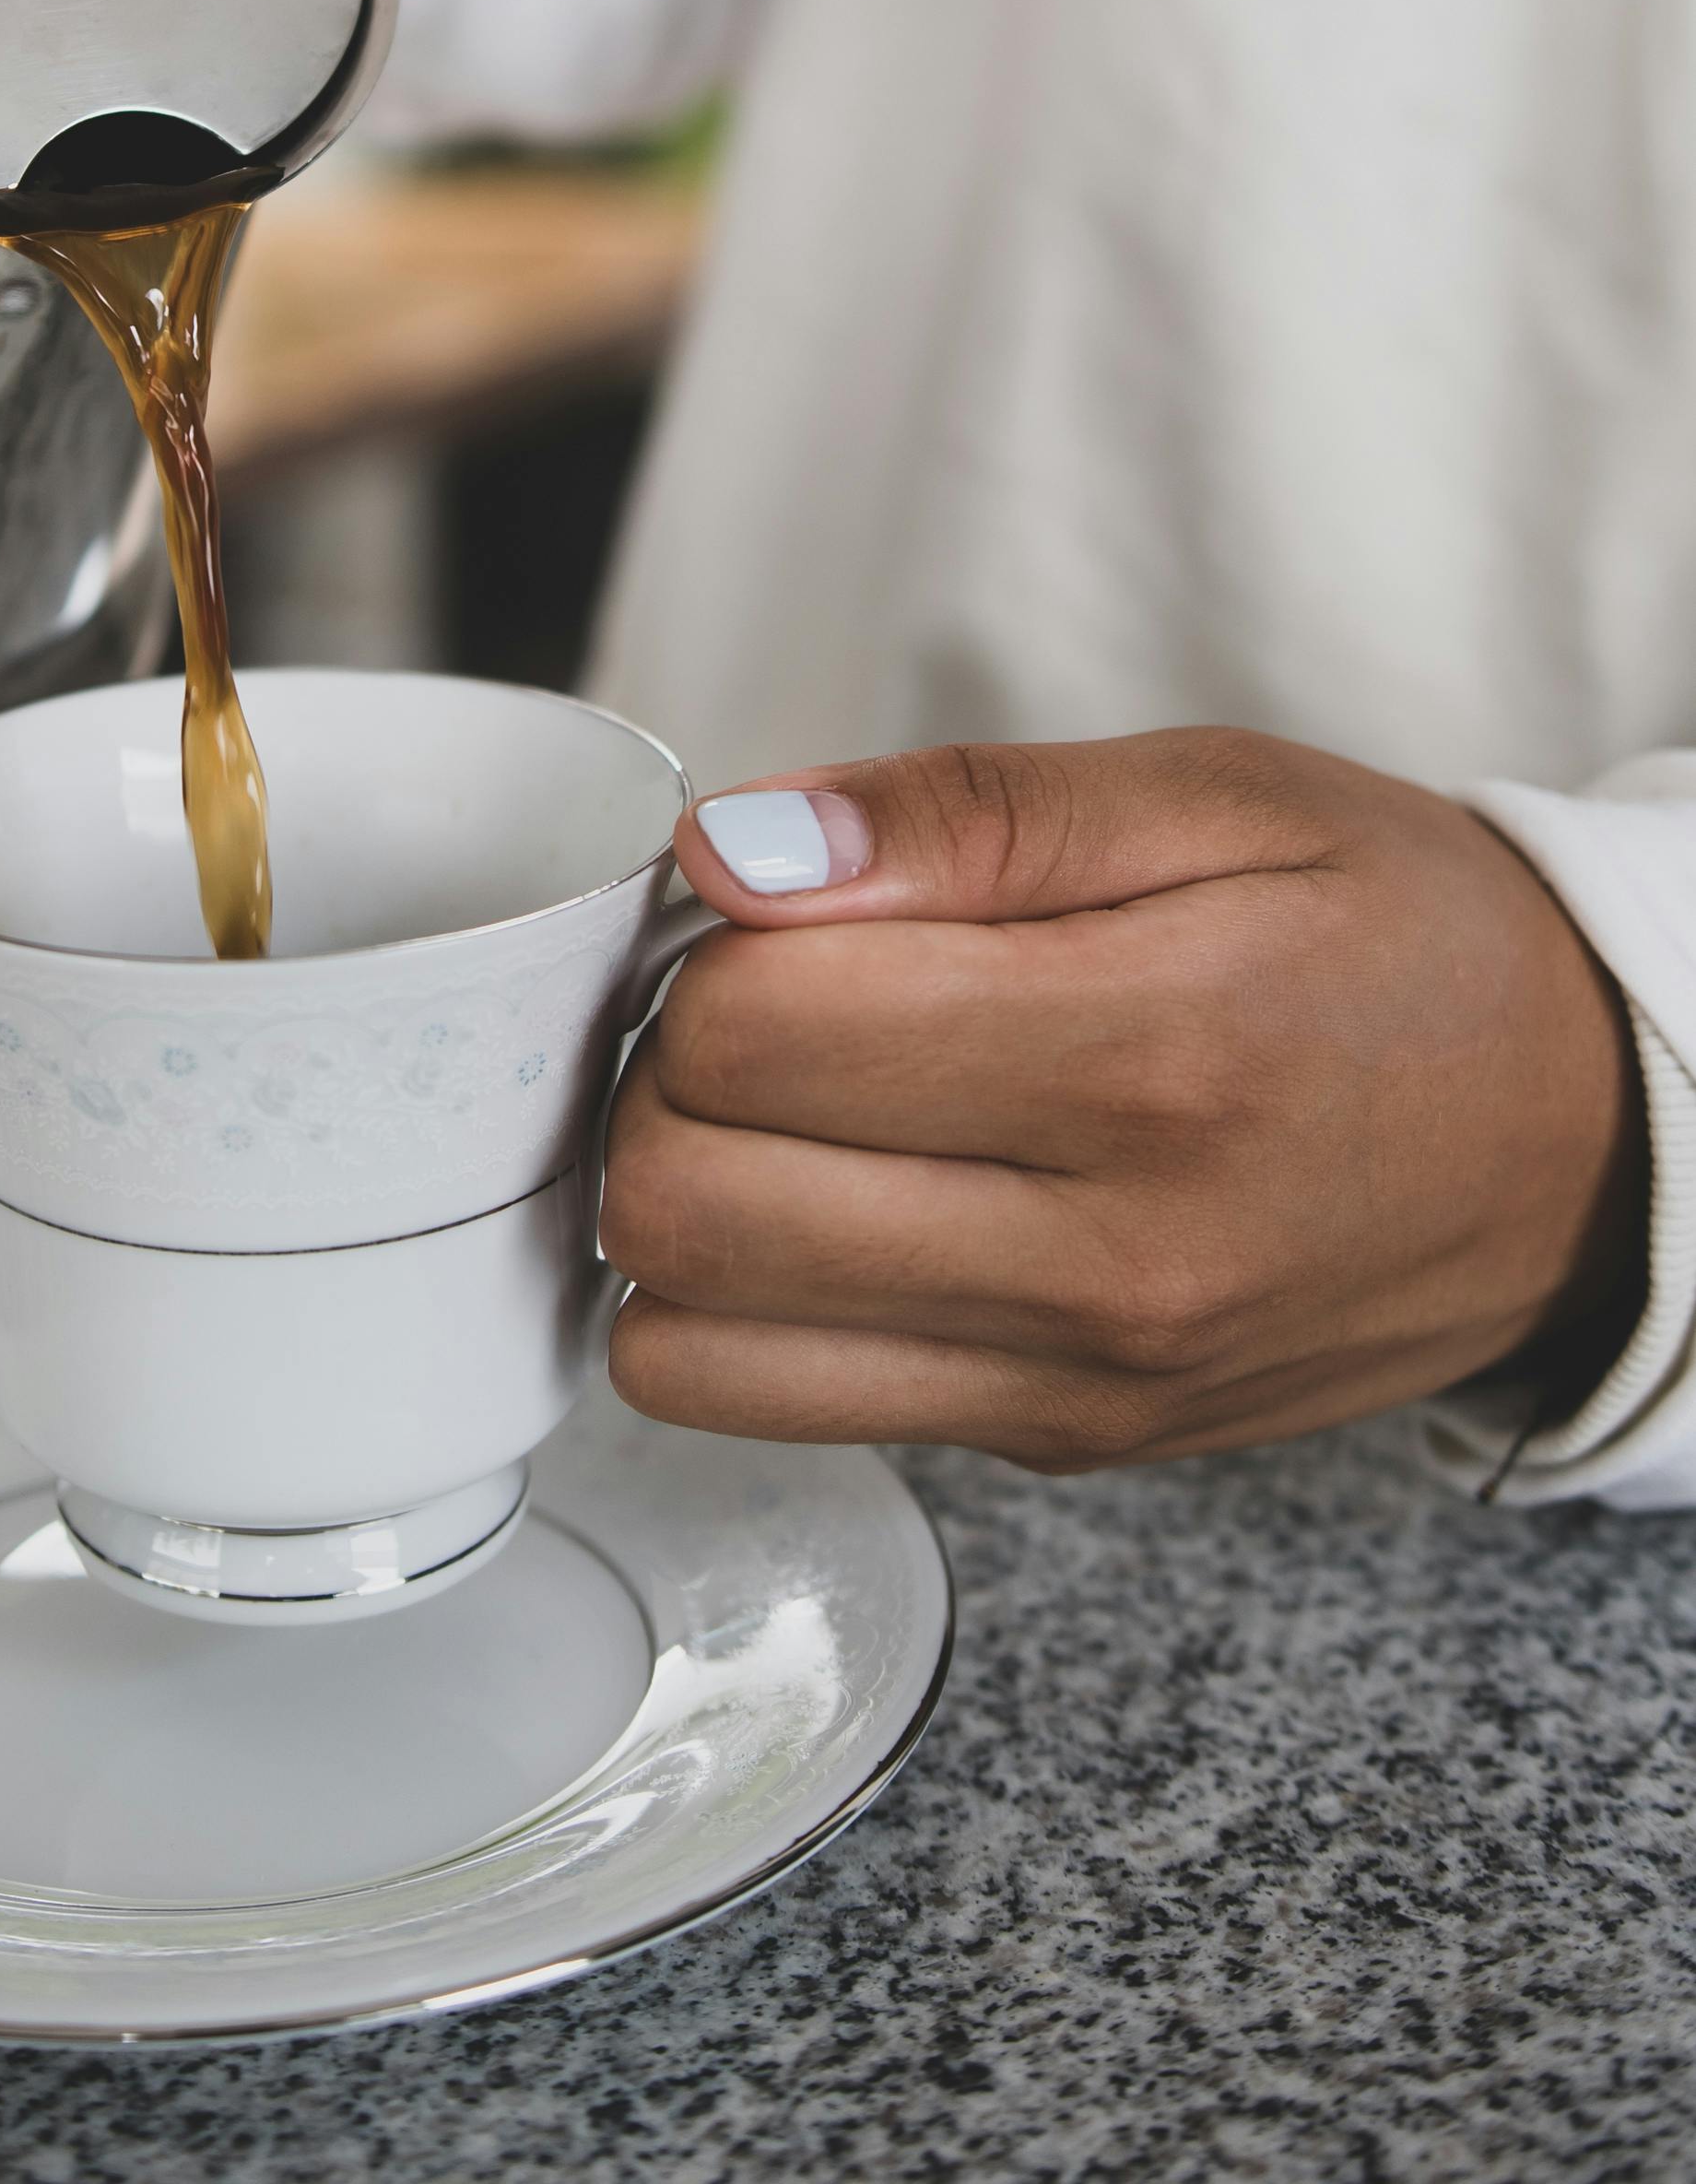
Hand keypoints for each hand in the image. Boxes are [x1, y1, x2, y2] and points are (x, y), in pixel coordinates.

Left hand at [601, 728, 1645, 1466]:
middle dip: (660, 1074)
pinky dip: (741, 1309)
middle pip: (685, 1198)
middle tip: (749, 1002)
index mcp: (1151, 1052)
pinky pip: (779, 1411)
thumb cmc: (1397, 937)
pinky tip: (823, 1203)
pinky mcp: (1062, 1448)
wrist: (1581, 1143)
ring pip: (690, 1341)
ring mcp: (1080, 1380)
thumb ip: (959, 813)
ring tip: (777, 1109)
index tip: (773, 905)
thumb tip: (730, 853)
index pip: (752, 1026)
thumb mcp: (1215, 794)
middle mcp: (1110, 1256)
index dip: (708, 941)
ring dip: (677, 1205)